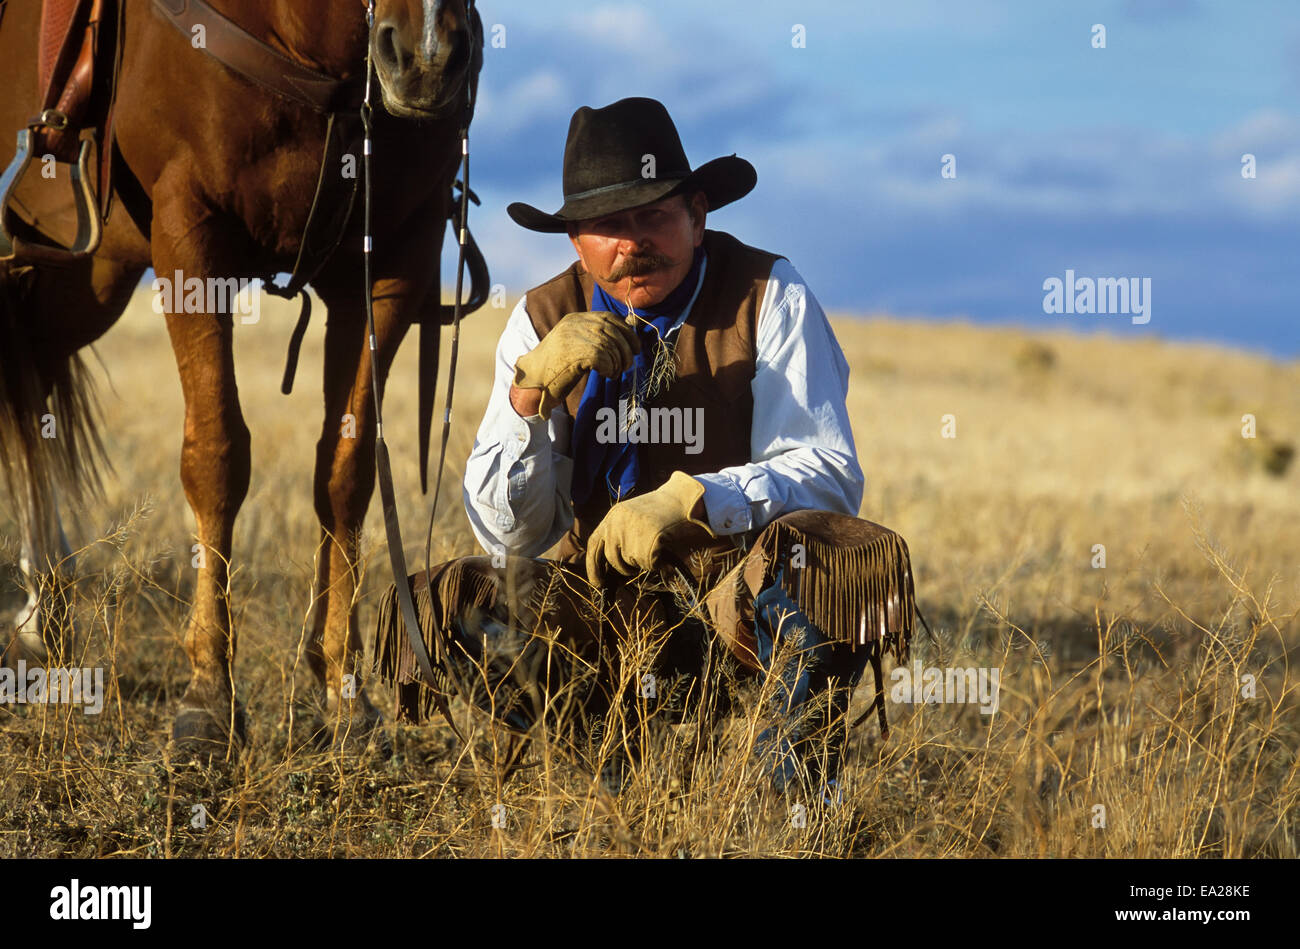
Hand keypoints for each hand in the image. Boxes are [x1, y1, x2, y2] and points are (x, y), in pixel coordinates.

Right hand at [512, 310, 639, 419]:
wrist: (532, 378)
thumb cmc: (555, 365)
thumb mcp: (574, 343)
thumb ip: (594, 336)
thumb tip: (628, 332)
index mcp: (574, 319)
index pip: (608, 317)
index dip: (626, 331)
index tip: (635, 345)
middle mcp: (574, 325)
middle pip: (613, 331)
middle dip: (627, 348)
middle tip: (628, 363)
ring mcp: (574, 338)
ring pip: (610, 346)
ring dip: (618, 361)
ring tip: (615, 372)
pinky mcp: (575, 353)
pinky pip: (604, 358)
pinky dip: (610, 368)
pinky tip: (607, 374)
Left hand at [586, 471, 712, 585]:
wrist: (684, 499)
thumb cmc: (662, 511)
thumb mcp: (633, 517)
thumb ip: (619, 536)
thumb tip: (608, 569)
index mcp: (613, 516)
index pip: (594, 543)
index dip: (593, 565)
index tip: (597, 582)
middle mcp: (617, 524)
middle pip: (612, 558)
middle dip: (621, 569)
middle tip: (629, 574)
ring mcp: (630, 533)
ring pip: (630, 563)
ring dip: (642, 562)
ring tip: (655, 545)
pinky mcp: (646, 542)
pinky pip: (648, 565)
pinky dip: (657, 563)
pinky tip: (664, 547)